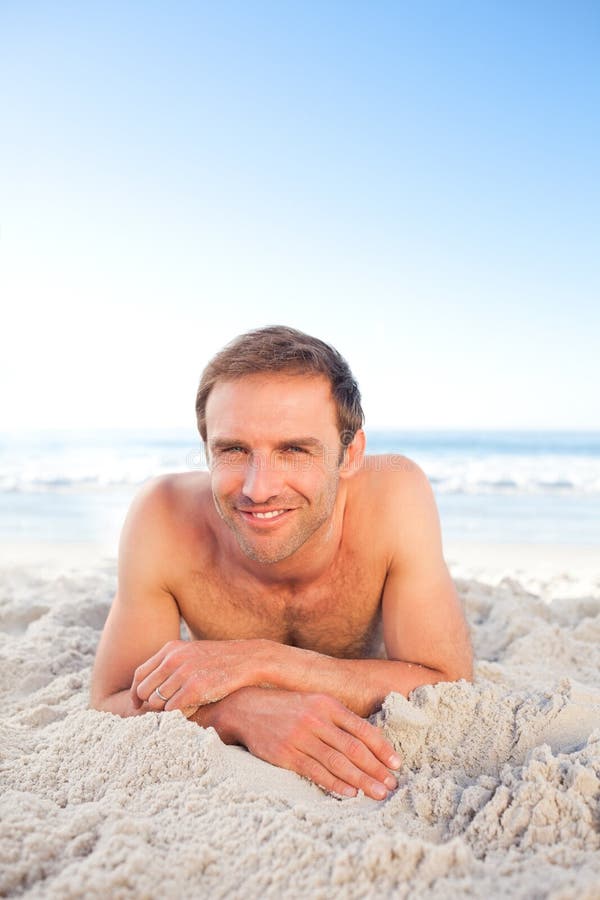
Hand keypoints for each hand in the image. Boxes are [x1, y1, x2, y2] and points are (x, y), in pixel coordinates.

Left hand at [130, 638, 266, 712]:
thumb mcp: (191, 653)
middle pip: (145, 690)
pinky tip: (189, 710)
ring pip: (157, 702)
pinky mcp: (195, 689)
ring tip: (180, 708)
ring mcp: (184, 674)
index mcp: (170, 649)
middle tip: (161, 710)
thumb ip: (170, 664)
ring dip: (165, 709)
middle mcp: (173, 660)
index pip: (140, 674)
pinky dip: (177, 714)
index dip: (136, 692)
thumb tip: (150, 685)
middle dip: (149, 703)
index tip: (137, 703)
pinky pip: (172, 710)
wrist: (247, 659)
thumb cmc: (218, 660)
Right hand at [224, 687, 401, 800]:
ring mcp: (301, 737)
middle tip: (391, 785)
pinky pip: (315, 772)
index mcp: (327, 704)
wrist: (247, 708)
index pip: (362, 729)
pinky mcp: (286, 754)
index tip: (396, 764)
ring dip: (361, 780)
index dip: (381, 748)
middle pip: (353, 749)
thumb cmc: (287, 707)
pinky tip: (349, 793)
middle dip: (375, 769)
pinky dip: (334, 784)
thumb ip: (338, 718)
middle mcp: (316, 719)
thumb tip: (368, 740)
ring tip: (377, 793)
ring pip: (337, 763)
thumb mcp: (314, 702)